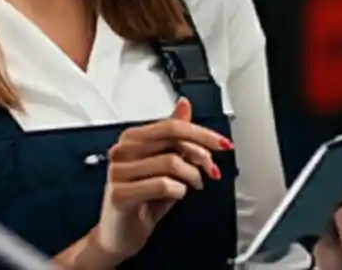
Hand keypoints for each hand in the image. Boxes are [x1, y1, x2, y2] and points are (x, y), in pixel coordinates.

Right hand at [92, 97, 230, 262]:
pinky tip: (177, 194)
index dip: (201, 133)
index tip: (222, 143)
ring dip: (192, 176)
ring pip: (171, 162)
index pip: (172, 126)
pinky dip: (179, 191)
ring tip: (194, 185)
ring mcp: (118, 172)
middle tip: (211, 169)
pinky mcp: (120, 194)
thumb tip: (184, 105)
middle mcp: (122, 151)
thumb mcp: (164, 163)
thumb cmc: (142, 200)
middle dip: (200, 154)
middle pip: (173, 139)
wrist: (119, 236)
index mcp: (131, 138)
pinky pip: (162, 185)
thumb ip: (174, 136)